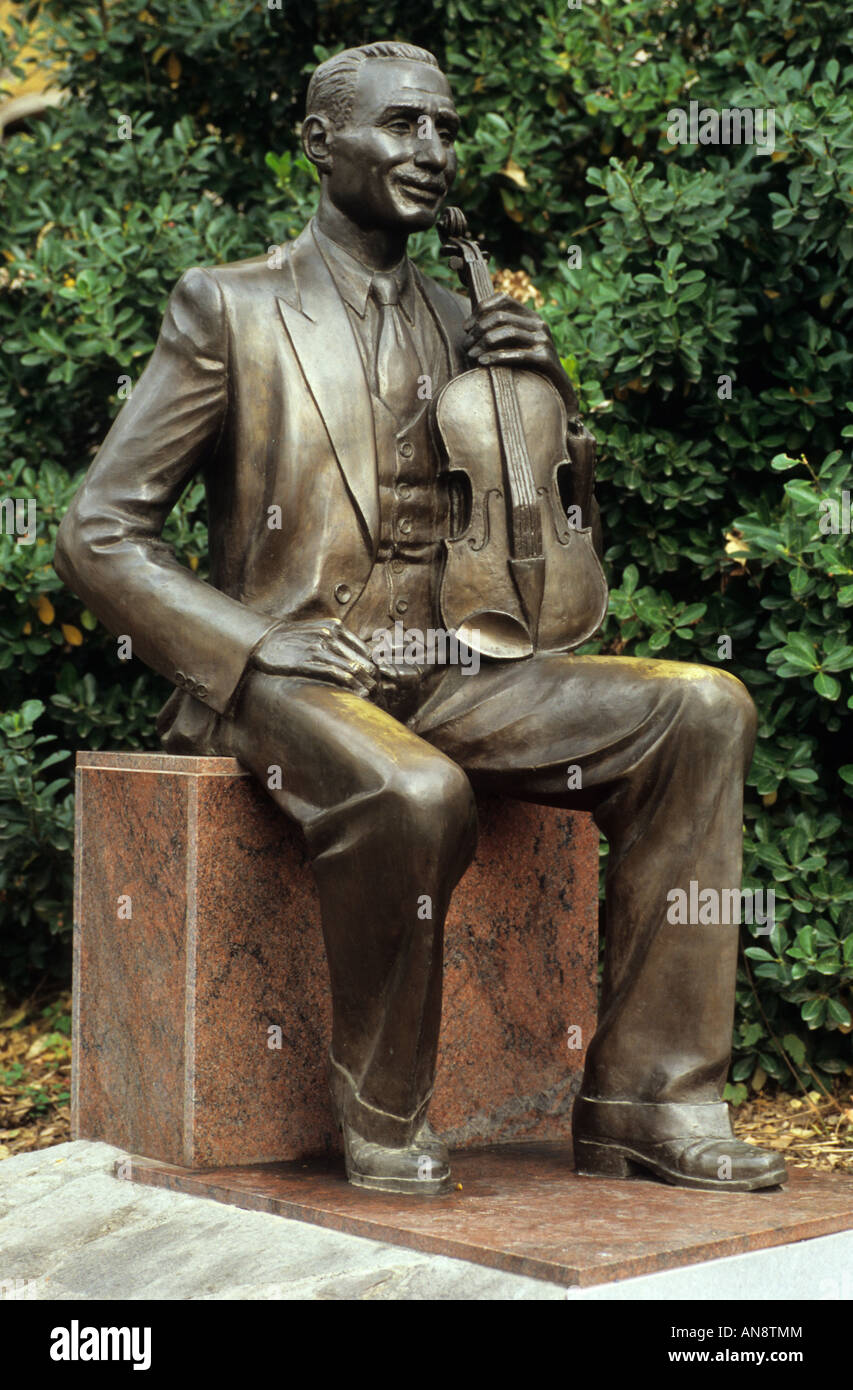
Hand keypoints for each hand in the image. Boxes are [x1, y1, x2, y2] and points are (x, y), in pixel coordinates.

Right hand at [250, 618, 385, 700]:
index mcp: (336, 626)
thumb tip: (356, 660)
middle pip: (363, 660)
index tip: (375, 682)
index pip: (365, 650)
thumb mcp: (317, 631)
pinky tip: (355, 695)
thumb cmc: (291, 639)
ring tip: (370, 697)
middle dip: (372, 679)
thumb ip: (336, 641)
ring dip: (364, 685)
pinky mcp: (309, 660)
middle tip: (377, 693)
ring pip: (353, 668)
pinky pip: (337, 674)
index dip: (373, 668)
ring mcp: (320, 647)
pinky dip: (350, 685)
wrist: (264, 640)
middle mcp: (331, 634)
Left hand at [463, 292, 577, 413]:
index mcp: (531, 316)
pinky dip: (496, 357)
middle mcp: (539, 324)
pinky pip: (517, 354)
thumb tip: (468, 328)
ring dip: (483, 343)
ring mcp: (543, 340)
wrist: (557, 390)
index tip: (466, 327)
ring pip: (508, 332)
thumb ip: (500, 333)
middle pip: (501, 316)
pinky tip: (482, 362)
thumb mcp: (516, 346)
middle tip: (465, 346)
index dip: (481, 309)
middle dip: (478, 330)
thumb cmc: (529, 368)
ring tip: (470, 355)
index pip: (503, 298)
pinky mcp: (545, 357)